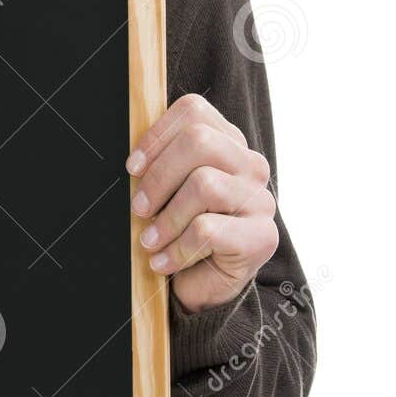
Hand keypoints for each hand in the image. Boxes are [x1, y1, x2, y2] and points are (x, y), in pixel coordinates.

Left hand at [126, 92, 277, 313]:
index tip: (132, 168)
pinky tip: (164, 262)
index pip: (194, 111)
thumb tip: (133, 159)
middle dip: (158, 177)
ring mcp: (261, 200)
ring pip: (204, 184)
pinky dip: (177, 248)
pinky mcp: (262, 236)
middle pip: (200, 141)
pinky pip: (208, 230)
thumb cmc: (180, 230)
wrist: (204, 285)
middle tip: (138, 208)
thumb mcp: (166, 191)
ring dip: (166, 219)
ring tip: (149, 241)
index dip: (157, 135)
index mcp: (228, 143)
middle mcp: (251, 165)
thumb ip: (159, 163)